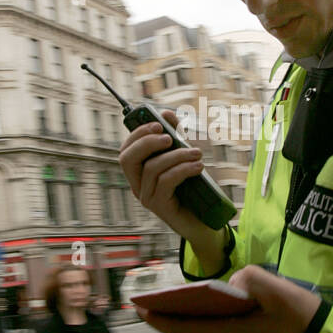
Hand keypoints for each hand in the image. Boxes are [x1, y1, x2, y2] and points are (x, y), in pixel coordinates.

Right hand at [119, 109, 208, 239]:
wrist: (207, 220)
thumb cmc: (195, 188)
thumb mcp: (185, 156)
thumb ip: (176, 135)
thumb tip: (166, 113)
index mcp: (139, 172)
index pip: (125, 150)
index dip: (137, 134)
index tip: (158, 124)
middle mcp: (138, 185)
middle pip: (127, 158)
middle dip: (146, 142)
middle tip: (169, 137)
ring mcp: (146, 197)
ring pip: (152, 168)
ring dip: (177, 155)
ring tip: (198, 153)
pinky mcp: (159, 206)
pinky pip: (166, 181)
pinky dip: (183, 169)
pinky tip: (198, 166)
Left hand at [133, 265, 322, 332]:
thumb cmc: (302, 321)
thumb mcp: (278, 289)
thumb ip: (249, 278)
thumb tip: (232, 285)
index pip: (182, 330)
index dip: (158, 320)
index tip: (140, 308)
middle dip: (167, 327)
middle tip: (157, 309)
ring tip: (180, 316)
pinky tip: (209, 328)